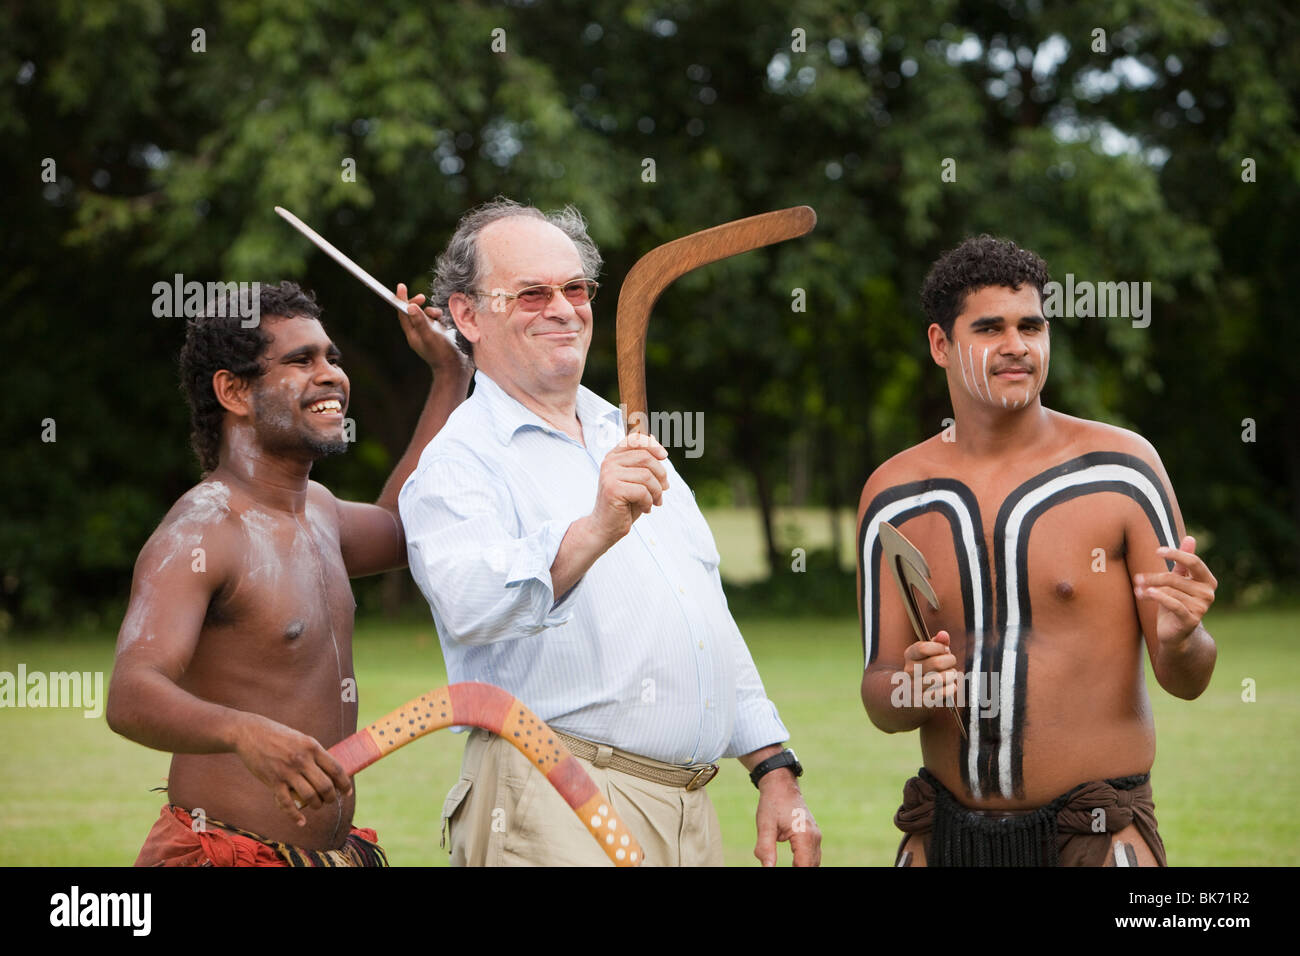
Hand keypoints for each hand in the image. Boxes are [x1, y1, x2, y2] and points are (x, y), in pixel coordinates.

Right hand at [232, 714, 352, 827]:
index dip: (345, 783)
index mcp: (312, 747)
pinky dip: (295, 816)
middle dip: (331, 797)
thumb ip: (314, 754)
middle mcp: (302, 759)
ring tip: (316, 805)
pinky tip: (301, 821)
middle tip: (329, 800)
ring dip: (316, 805)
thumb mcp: (301, 739)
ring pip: (309, 796)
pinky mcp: (273, 781)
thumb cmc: (279, 736)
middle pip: (325, 786)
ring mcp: (287, 771)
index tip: (347, 791)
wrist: (250, 733)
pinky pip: (287, 804)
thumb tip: (331, 772)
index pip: (336, 769)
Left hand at [395, 283, 470, 373]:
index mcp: (413, 334)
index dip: (401, 299)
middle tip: (422, 298)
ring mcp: (431, 334)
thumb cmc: (442, 354)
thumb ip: (420, 321)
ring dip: (433, 312)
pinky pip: (439, 320)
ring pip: (428, 315)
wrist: (457, 369)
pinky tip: (449, 324)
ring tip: (440, 317)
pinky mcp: (441, 335)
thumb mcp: (430, 336)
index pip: (403, 314)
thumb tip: (410, 306)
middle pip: (414, 313)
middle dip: (418, 304)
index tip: (401, 286)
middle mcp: (420, 333)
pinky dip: (442, 318)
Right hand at [588, 432, 669, 543]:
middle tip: (663, 490)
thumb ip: (644, 462)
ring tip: (655, 502)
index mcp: (614, 456)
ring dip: (657, 492)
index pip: (634, 439)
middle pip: (646, 458)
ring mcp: (609, 475)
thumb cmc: (624, 504)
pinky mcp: (612, 489)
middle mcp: (609, 462)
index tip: (664, 456)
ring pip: (647, 476)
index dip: (652, 445)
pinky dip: (649, 502)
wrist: (606, 527)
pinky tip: (646, 509)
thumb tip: (655, 440)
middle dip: (661, 475)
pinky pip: (642, 491)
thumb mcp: (637, 480)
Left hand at [754, 771, 820, 866]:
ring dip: (803, 867)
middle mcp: (814, 837)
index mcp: (804, 836)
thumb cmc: (772, 803)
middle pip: (811, 866)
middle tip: (782, 866)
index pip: (803, 867)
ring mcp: (816, 836)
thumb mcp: (765, 825)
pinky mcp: (813, 835)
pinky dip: (805, 862)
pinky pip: (813, 855)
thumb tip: (767, 869)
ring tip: (789, 865)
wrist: (781, 785)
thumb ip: (765, 848)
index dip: (794, 873)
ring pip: (814, 862)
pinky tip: (794, 865)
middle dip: (799, 871)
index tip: (786, 871)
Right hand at [900, 629, 960, 706]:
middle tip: (951, 661)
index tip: (945, 649)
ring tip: (951, 674)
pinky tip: (951, 685)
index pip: (923, 648)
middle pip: (936, 663)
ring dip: (951, 674)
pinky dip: (951, 688)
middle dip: (950, 660)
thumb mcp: (930, 652)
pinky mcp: (923, 700)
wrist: (913, 692)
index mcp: (909, 655)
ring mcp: (914, 686)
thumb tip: (943, 635)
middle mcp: (909, 671)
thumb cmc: (927, 667)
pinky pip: (943, 693)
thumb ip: (938, 642)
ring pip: (941, 678)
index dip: (939, 647)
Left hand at [1134, 535, 1216, 646]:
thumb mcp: (1179, 580)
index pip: (1193, 562)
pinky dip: (1158, 597)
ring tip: (1137, 589)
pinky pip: (1173, 603)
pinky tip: (1144, 593)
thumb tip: (1190, 538)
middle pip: (1175, 577)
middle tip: (1137, 577)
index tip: (1157, 551)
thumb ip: (1183, 562)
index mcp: (1208, 581)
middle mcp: (1208, 593)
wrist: (1175, 633)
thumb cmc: (1175, 602)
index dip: (1176, 554)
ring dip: (1149, 588)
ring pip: (1169, 590)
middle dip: (1153, 577)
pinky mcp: (1191, 619)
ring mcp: (1202, 607)